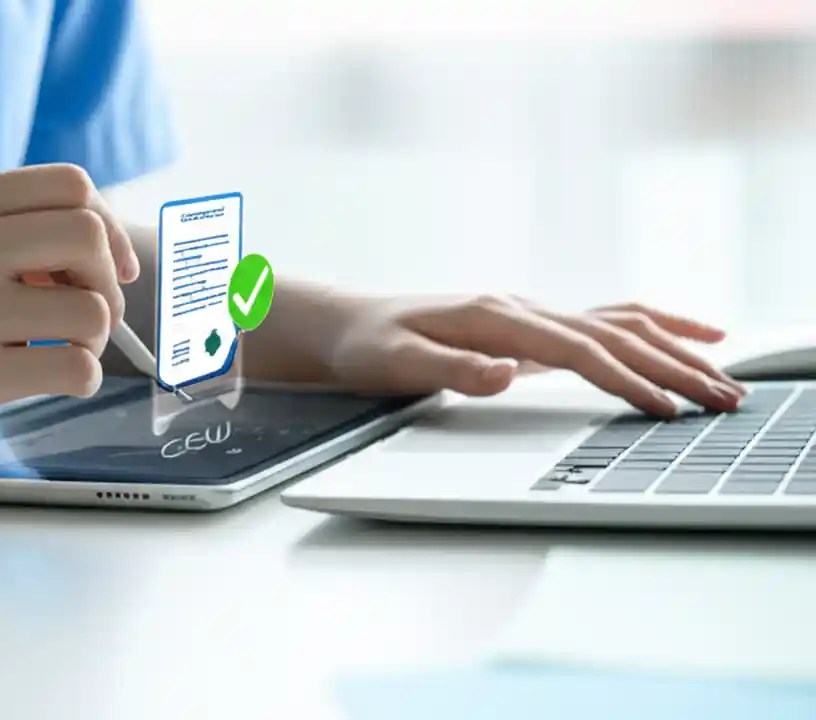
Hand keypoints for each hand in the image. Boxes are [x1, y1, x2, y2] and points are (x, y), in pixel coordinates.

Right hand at [0, 163, 137, 462]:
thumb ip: (15, 234)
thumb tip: (112, 249)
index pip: (69, 184)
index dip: (105, 224)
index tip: (105, 264)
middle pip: (87, 235)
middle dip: (107, 279)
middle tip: (86, 311)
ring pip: (91, 309)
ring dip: (96, 338)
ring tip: (64, 349)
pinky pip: (77, 367)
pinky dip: (84, 378)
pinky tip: (53, 380)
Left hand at [324, 294, 745, 416]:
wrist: (349, 323)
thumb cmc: (369, 346)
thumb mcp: (396, 363)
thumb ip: (451, 370)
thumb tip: (506, 374)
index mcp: (494, 318)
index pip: (576, 350)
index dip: (623, 378)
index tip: (662, 406)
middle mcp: (520, 308)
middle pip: (612, 334)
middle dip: (670, 365)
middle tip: (721, 398)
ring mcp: (528, 313)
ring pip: (618, 323)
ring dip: (673, 346)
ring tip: (724, 371)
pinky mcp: (530, 324)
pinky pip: (605, 319)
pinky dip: (652, 324)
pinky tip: (686, 333)